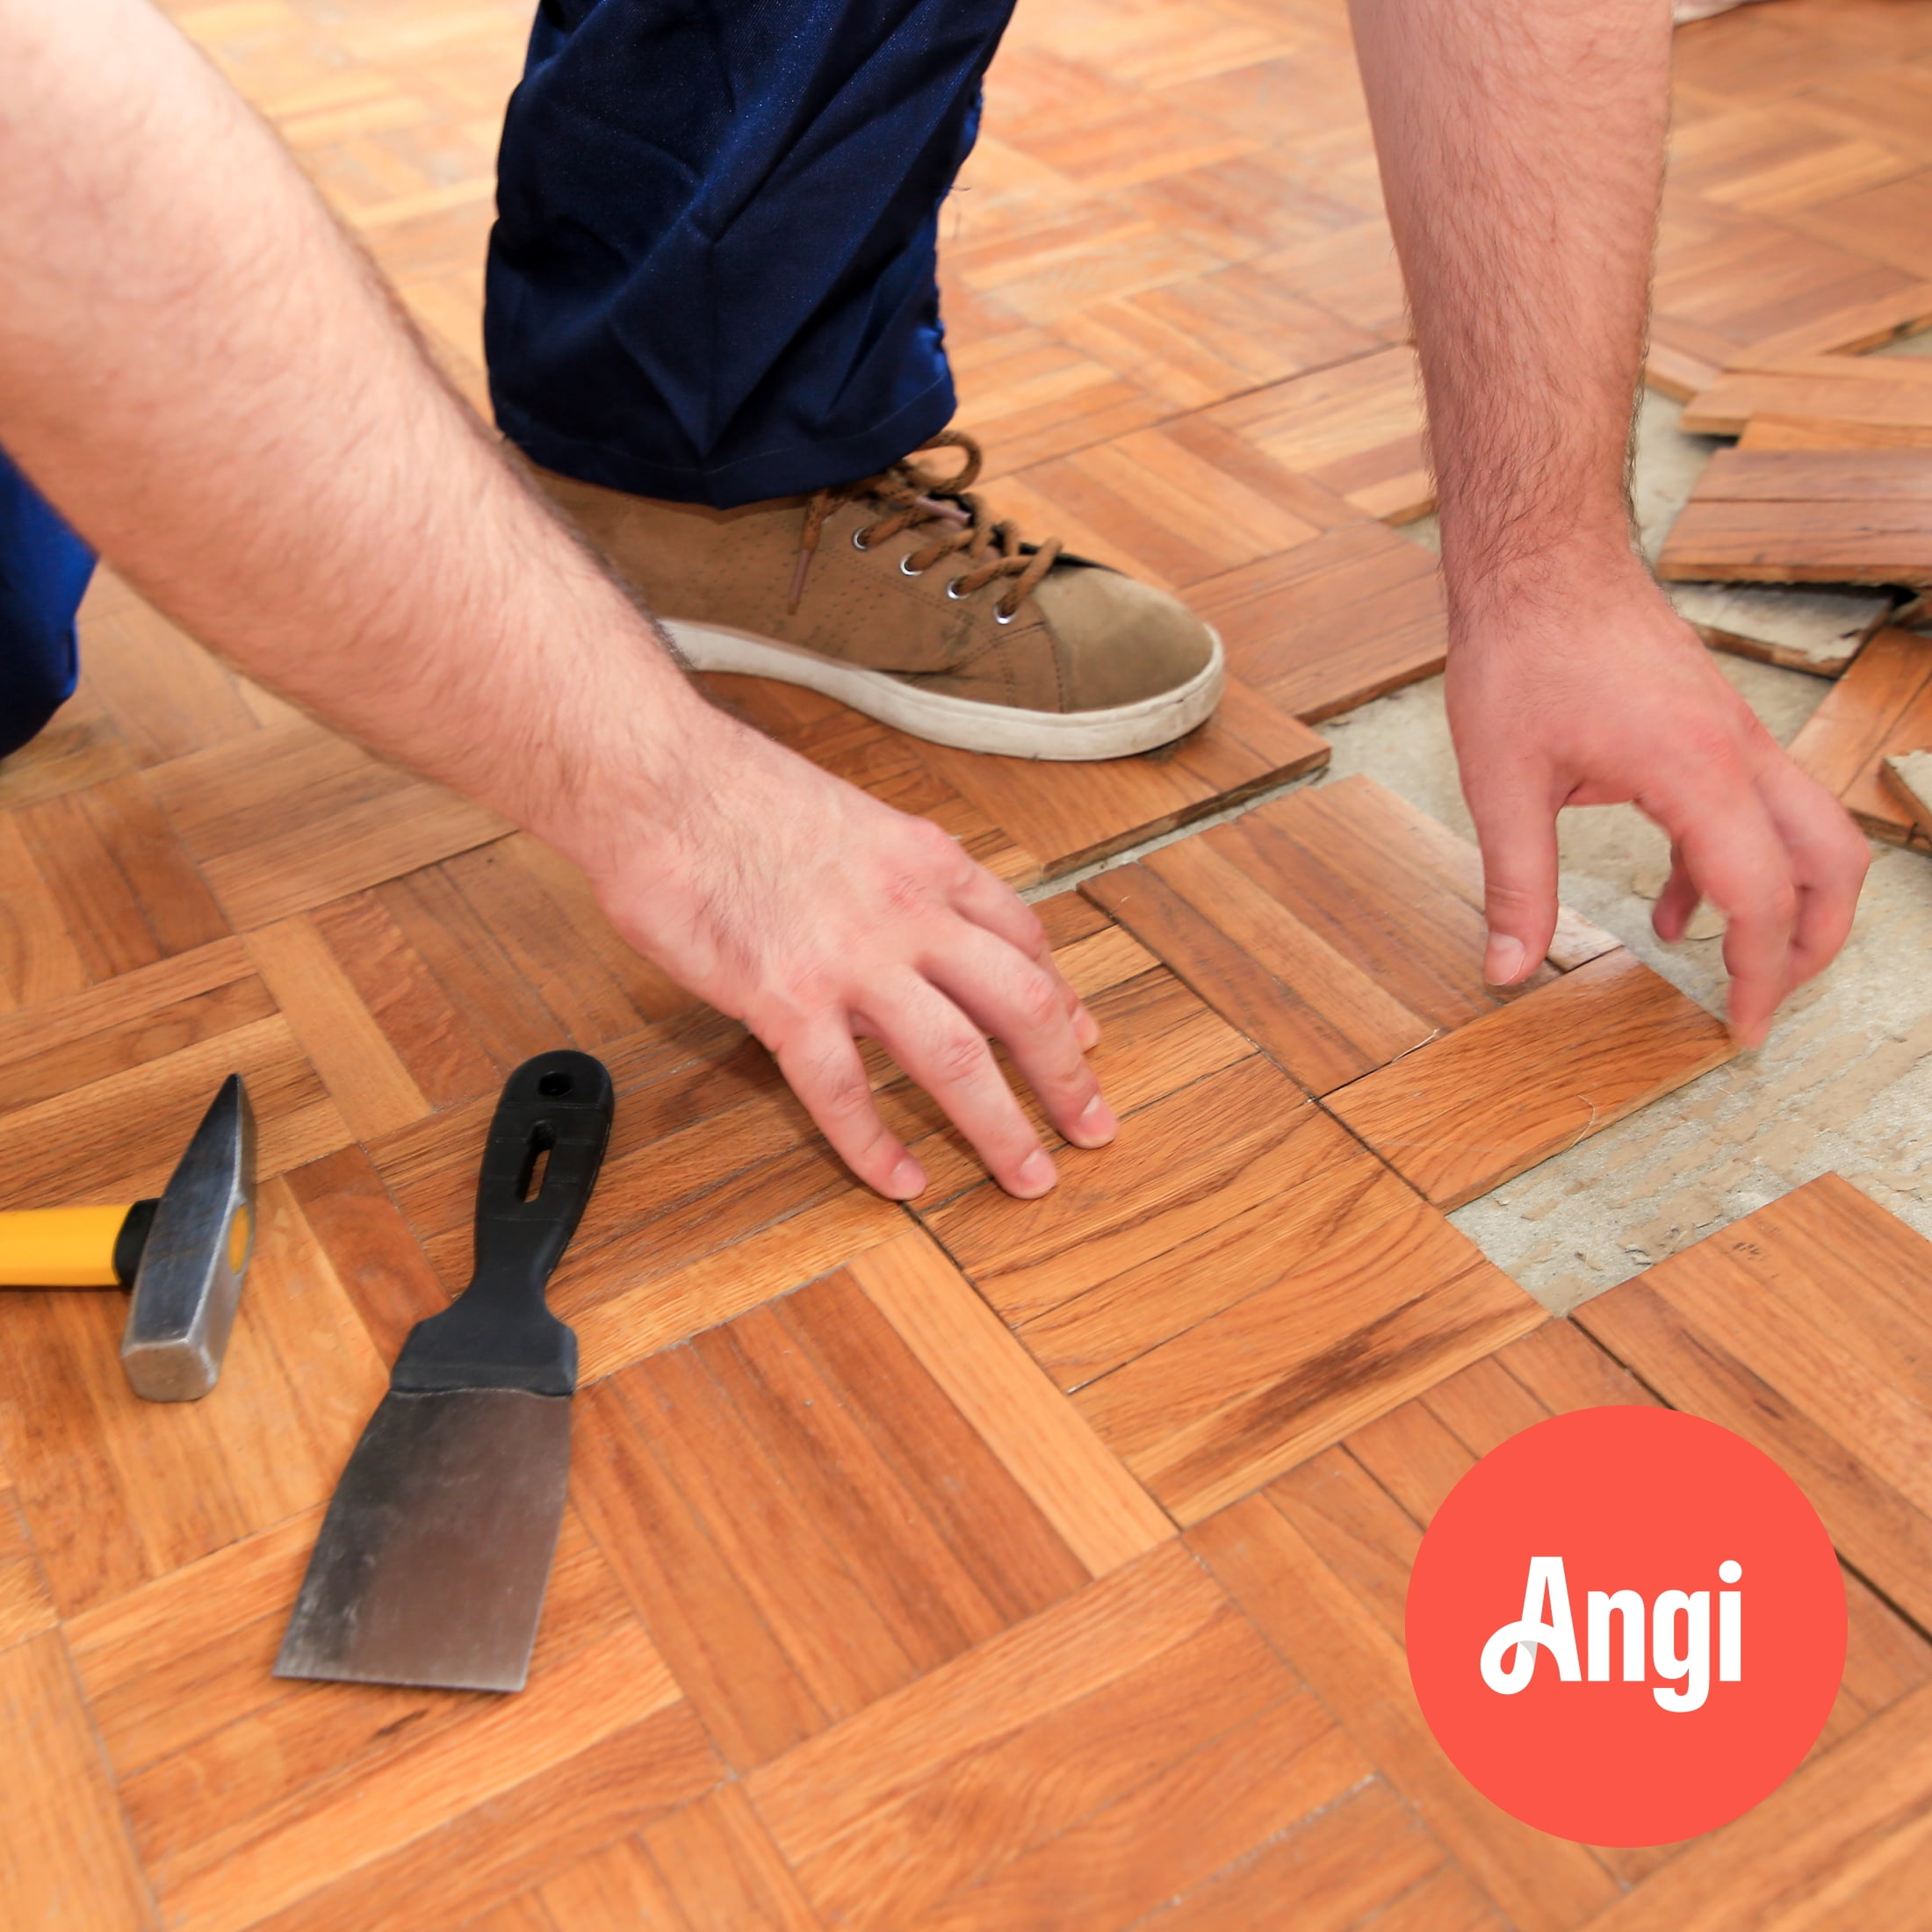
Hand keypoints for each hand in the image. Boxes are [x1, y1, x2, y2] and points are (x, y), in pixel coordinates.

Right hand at [587, 707, 1114, 1197]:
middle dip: (1067, 1076)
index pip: (1023, 939)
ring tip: (1028, 1177)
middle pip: (1020, 1004)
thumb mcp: (849, 822)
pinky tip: (901, 1182)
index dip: (1064, 998)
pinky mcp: (785, 997)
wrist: (653, 778)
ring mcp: (852, 957)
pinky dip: (876, 1147)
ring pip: (957, 1056)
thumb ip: (893, 878)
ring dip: (1002, 1127)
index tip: (1083, 1040)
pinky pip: (845, 1090)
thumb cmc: (729, 795)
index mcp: (925, 861)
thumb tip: (914, 922)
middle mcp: (909, 909)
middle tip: (1093, 1128)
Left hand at [1446, 556, 1869, 1046]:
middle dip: (1811, 944)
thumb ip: (1514, 886)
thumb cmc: (1521, 653)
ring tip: (1726, 966)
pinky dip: (1731, 865)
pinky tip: (1670, 907)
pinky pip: (1754, 808)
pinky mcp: (1713, 724)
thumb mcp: (1501, 783)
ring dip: (1783, 903)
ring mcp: (1735, 733)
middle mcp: (1739, 751)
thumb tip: (1507, 972)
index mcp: (1696, 770)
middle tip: (1761, 1004)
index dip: (1757, 975)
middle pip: (1831, 863)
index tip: (1740, 1029)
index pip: (1760, 897)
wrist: (1540, 559)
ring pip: (1808, 832)